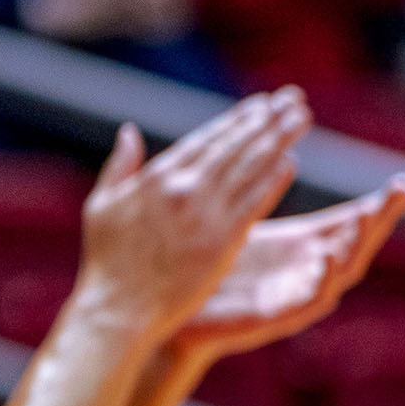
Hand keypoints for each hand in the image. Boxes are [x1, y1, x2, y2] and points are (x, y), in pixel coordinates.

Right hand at [74, 89, 310, 342]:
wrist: (119, 308)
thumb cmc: (107, 260)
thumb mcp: (102, 205)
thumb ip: (120, 166)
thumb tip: (128, 130)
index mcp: (158, 177)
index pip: (207, 139)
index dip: (237, 119)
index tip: (261, 103)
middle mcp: (186, 189)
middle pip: (236, 145)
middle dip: (267, 119)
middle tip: (293, 97)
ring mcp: (207, 214)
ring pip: (251, 167)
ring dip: (279, 139)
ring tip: (301, 117)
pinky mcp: (225, 240)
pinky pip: (256, 202)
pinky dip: (274, 179)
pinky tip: (292, 160)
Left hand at [169, 176, 404, 365]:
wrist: (174, 317)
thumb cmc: (205, 268)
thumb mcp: (239, 220)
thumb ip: (256, 187)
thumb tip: (269, 146)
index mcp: (302, 245)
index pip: (352, 221)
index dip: (381, 205)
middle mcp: (308, 270)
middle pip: (359, 242)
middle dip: (383, 217)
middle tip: (404, 191)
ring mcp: (297, 294)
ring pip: (344, 269)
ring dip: (358, 243)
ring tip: (367, 216)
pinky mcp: (278, 317)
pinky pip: (312, 299)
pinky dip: (324, 278)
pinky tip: (328, 256)